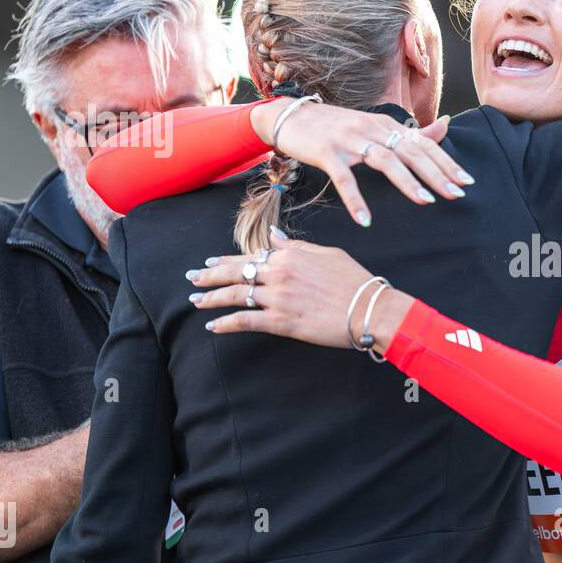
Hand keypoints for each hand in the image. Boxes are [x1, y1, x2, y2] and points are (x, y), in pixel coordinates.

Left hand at [186, 227, 414, 349]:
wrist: (369, 309)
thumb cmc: (355, 281)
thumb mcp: (326, 254)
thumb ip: (295, 246)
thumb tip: (273, 236)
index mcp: (289, 255)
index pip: (250, 256)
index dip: (226, 260)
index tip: (210, 262)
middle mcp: (278, 273)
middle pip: (234, 273)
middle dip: (209, 276)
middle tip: (191, 279)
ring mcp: (278, 298)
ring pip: (235, 296)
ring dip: (211, 298)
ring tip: (195, 301)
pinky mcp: (281, 322)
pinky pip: (245, 321)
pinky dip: (226, 323)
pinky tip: (213, 326)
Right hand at [250, 99, 474, 226]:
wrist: (290, 116)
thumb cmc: (335, 126)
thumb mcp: (374, 126)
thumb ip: (408, 133)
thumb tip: (445, 127)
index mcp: (385, 125)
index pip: (422, 143)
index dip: (445, 162)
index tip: (466, 181)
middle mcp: (371, 129)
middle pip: (410, 151)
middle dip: (436, 174)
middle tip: (456, 194)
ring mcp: (349, 140)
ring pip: (385, 161)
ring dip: (406, 182)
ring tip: (426, 202)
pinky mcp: (326, 152)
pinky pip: (344, 178)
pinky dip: (355, 199)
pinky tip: (365, 220)